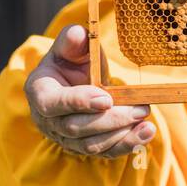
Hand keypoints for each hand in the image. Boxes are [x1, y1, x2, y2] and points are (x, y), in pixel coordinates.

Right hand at [24, 24, 155, 157]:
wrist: (76, 83)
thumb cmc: (72, 62)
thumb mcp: (71, 47)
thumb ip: (72, 39)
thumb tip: (78, 33)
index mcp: (40, 91)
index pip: (53, 103)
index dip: (79, 102)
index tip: (106, 99)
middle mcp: (48, 120)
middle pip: (76, 127)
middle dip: (110, 119)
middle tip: (139, 109)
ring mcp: (65, 137)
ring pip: (90, 144)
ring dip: (120, 134)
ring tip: (145, 120)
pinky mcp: (83, 147)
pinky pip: (104, 152)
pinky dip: (126, 145)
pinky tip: (146, 133)